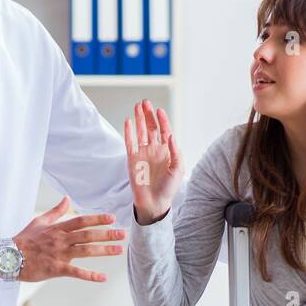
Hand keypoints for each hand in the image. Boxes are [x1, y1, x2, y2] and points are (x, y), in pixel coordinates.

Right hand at [8, 195, 125, 282]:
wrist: (8, 256)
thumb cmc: (24, 240)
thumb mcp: (39, 222)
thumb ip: (56, 212)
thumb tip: (67, 199)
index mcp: (58, 228)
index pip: (81, 221)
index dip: (97, 219)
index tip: (112, 218)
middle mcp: (61, 239)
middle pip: (87, 235)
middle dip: (107, 234)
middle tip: (123, 234)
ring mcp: (59, 254)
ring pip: (85, 250)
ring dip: (103, 250)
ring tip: (118, 250)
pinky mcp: (56, 268)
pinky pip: (76, 272)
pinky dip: (90, 275)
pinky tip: (103, 277)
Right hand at [124, 99, 184, 224]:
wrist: (155, 202)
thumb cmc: (169, 188)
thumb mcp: (177, 169)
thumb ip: (175, 152)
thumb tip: (170, 135)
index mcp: (167, 151)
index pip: (164, 130)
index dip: (162, 120)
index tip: (159, 110)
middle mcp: (154, 149)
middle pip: (151, 127)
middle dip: (149, 115)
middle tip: (146, 102)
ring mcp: (143, 153)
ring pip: (140, 132)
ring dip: (139, 119)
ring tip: (137, 106)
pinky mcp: (132, 159)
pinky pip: (130, 142)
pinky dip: (128, 132)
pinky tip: (128, 121)